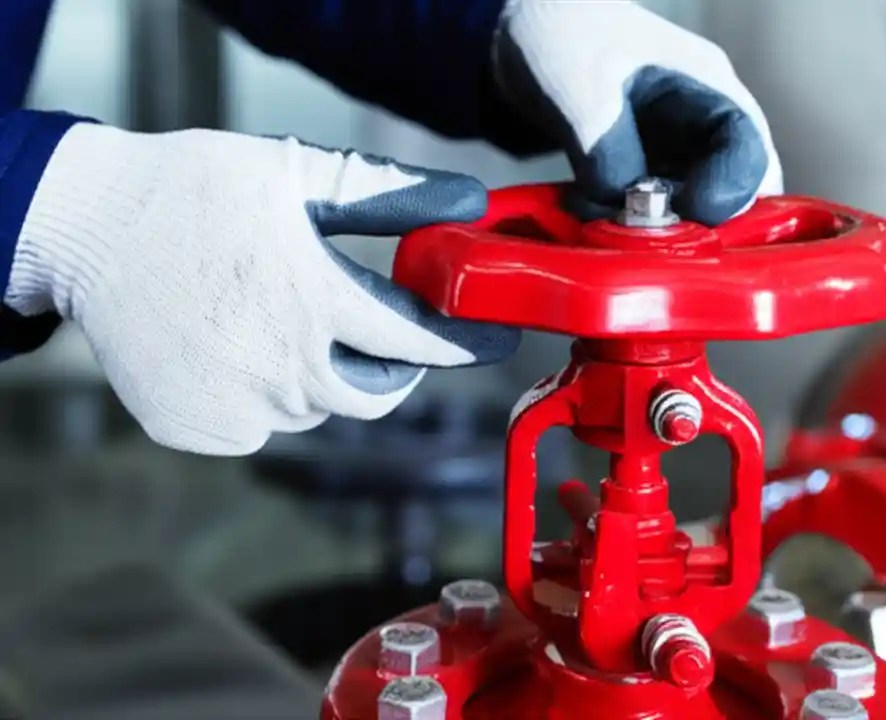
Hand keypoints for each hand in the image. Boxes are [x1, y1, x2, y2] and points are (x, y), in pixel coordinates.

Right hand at [4, 124, 518, 455]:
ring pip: (316, 410)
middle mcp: (284, 368)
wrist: (86, 229)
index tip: (497, 342)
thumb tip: (469, 198)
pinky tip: (236, 348)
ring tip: (283, 323)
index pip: (420, 342)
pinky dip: (264, 396)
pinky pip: (260, 426)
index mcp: (315, 302)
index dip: (468, 344)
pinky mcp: (199, 429)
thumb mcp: (296, 175)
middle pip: (376, 393)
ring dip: (320, 377)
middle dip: (395, 368)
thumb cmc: (196, 191)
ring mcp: (239, 407)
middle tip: (385, 336)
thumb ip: (390, 193)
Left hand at [493, 0, 781, 225]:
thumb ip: (606, 152)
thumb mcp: (578, 88)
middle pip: (734, 192)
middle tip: (649, 234)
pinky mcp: (646, 171)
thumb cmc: (561, 32)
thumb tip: (627, 210)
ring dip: (657, 229)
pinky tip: (589, 213)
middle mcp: (703, 124)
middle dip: (696, 223)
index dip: (730, 191)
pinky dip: (627, 225)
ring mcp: (676, 151)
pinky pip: (653, 212)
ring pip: (693, 210)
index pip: (750, 153)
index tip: (687, 212)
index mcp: (708, 89)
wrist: (525, 27)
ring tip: (605, 217)